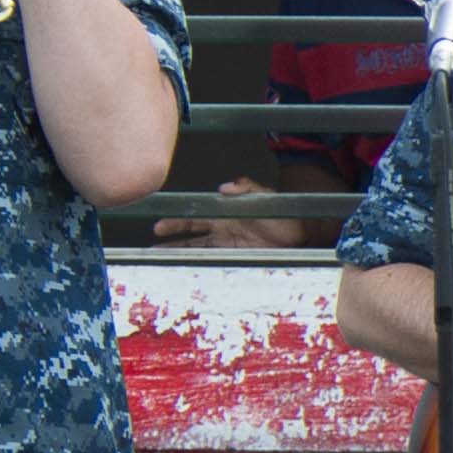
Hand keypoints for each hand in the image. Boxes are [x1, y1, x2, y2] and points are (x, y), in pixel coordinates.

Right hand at [146, 174, 309, 249]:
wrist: (298, 232)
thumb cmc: (280, 211)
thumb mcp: (265, 195)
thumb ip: (247, 187)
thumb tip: (226, 185)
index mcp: (223, 212)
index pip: (194, 216)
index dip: (177, 221)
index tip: (160, 226)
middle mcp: (220, 227)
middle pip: (190, 234)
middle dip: (172, 239)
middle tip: (153, 245)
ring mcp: (227, 242)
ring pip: (197, 247)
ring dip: (180, 252)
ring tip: (161, 258)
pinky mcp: (236, 255)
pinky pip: (214, 258)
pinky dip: (200, 262)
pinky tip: (187, 267)